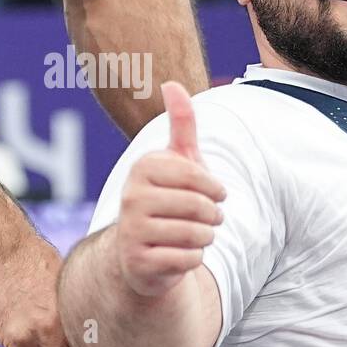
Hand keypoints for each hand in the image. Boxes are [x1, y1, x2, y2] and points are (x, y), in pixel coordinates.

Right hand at [116, 81, 225, 298]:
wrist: (141, 253)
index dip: (215, 190)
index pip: (200, 178)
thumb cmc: (168, 201)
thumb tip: (172, 83)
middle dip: (213, 217)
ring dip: (204, 239)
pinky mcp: (138, 263)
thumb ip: (181, 125)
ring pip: (198, 235)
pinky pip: (189, 260)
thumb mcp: (177, 162)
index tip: (211, 194)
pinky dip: (193, 260)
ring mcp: (131, 231)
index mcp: (144, 169)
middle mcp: (131, 198)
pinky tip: (177, 255)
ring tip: (191, 236)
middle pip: (201, 208)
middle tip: (204, 219)